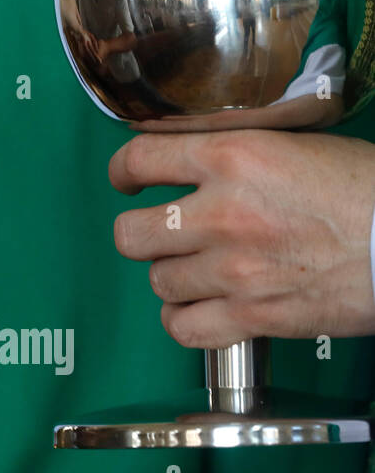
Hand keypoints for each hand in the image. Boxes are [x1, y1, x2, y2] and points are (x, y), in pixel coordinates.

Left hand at [110, 130, 374, 347]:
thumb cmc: (366, 189)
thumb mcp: (293, 144)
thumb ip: (232, 153)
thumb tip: (185, 159)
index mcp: (233, 157)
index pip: (139, 160)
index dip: (123, 172)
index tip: (127, 180)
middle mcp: (223, 213)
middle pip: (132, 234)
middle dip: (142, 233)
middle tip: (162, 232)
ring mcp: (236, 269)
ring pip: (158, 281)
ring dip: (173, 276)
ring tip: (198, 268)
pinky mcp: (257, 316)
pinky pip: (184, 328)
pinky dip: (185, 320)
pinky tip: (201, 306)